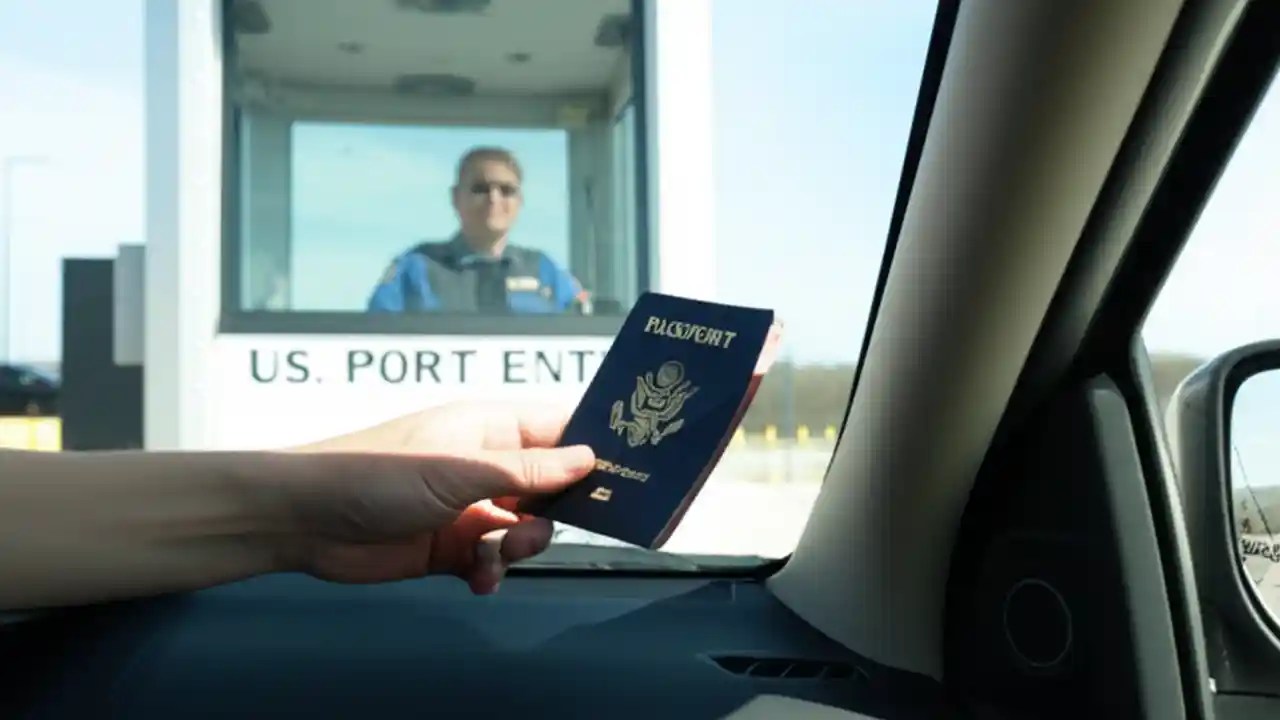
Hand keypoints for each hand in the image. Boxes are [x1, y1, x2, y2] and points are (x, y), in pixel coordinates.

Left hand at [279, 401, 591, 594]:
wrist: (304, 519)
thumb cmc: (375, 473)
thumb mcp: (460, 468)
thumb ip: (526, 468)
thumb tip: (587, 458)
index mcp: (490, 428)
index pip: (558, 431)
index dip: (591, 451)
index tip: (623, 477)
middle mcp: (484, 464)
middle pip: (550, 487)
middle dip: (554, 514)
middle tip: (534, 528)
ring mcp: (467, 506)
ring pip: (525, 530)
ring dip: (520, 548)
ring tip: (493, 555)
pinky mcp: (449, 546)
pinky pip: (492, 561)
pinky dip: (492, 572)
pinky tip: (477, 579)